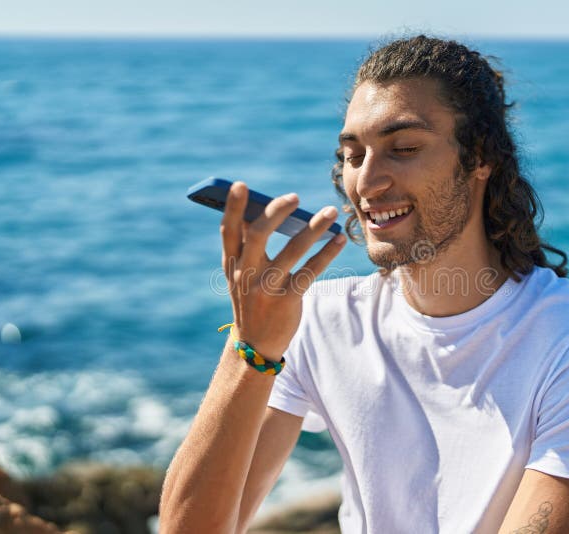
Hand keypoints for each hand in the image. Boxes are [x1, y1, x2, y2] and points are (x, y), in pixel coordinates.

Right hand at [220, 181, 345, 360]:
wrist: (256, 344)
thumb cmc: (252, 298)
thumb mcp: (241, 274)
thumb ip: (247, 246)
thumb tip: (265, 209)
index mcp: (231, 264)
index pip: (228, 231)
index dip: (232, 208)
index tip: (240, 185)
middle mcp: (245, 274)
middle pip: (259, 236)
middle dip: (276, 213)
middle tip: (295, 197)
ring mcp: (266, 288)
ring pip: (291, 251)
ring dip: (313, 229)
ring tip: (331, 212)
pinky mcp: (287, 300)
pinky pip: (310, 271)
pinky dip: (326, 253)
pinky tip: (339, 239)